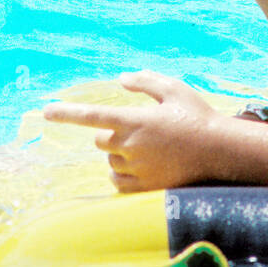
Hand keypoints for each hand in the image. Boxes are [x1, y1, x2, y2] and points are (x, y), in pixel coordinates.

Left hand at [41, 71, 218, 191]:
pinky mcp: (144, 187)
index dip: (66, 113)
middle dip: (112, 136)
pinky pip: (118, 182)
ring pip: (111, 162)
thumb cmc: (197, 117)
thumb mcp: (174, 90)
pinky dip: (124, 175)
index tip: (45, 111)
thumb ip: (145, 82)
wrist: (221, 152)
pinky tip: (145, 167)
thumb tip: (121, 79)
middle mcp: (131, 145)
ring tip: (151, 150)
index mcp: (135, 119)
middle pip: (101, 141)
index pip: (92, 115)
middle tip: (139, 132)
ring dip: (121, 156)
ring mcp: (137, 168)